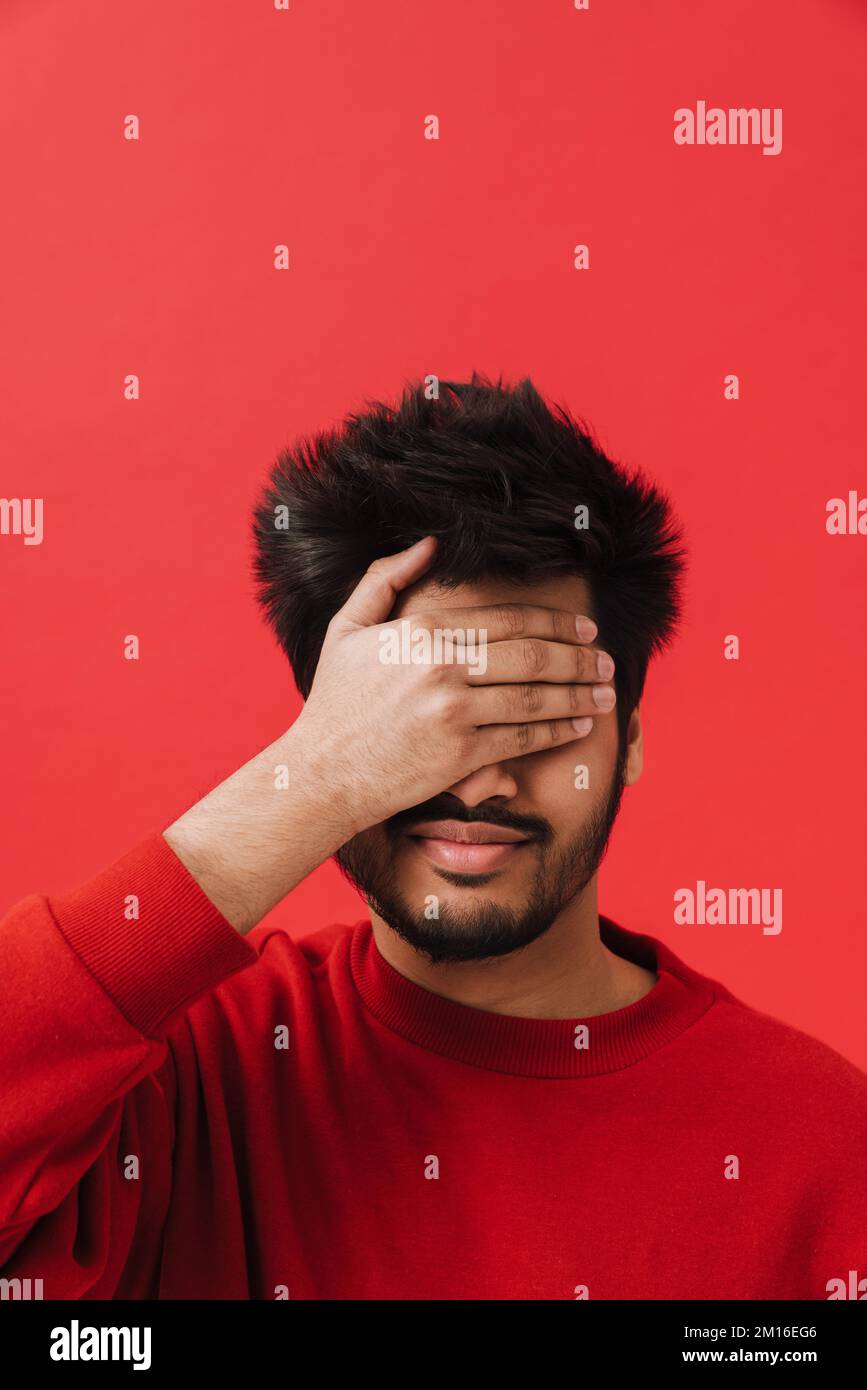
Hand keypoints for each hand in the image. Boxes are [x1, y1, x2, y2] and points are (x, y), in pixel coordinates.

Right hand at [290, 535, 615, 836]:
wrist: (321, 773)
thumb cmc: (335, 702)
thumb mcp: (347, 627)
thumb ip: (384, 578)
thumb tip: (428, 544)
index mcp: (421, 631)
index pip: (507, 619)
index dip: (555, 622)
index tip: (584, 628)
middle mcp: (442, 667)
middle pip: (531, 655)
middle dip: (578, 657)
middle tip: (607, 660)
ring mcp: (453, 712)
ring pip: (535, 696)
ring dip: (578, 693)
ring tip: (606, 692)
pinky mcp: (460, 755)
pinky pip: (522, 737)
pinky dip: (557, 730)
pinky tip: (580, 724)